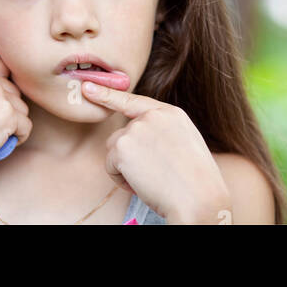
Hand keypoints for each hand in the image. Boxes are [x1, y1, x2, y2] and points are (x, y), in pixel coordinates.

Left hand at [78, 80, 231, 224]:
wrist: (198, 198)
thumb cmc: (196, 183)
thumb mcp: (186, 145)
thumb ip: (162, 133)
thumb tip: (137, 140)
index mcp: (171, 114)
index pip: (135, 101)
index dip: (110, 95)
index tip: (88, 87)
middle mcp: (152, 116)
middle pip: (123, 134)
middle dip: (131, 157)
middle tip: (154, 176)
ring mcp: (136, 129)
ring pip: (115, 150)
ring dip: (125, 168)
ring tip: (150, 181)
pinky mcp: (123, 146)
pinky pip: (110, 166)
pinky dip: (120, 180)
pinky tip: (142, 185)